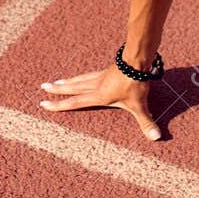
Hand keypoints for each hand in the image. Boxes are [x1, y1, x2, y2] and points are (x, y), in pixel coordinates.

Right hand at [38, 66, 161, 139]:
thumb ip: (146, 122)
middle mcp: (96, 85)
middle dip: (57, 89)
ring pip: (79, 79)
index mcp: (99, 95)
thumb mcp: (140, 105)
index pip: (75, 101)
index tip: (44, 104)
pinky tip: (81, 76)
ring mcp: (101, 76)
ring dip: (67, 82)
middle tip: (43, 87)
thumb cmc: (136, 83)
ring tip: (56, 82)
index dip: (59, 104)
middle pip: (73, 87)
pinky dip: (81, 76)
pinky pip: (89, 74)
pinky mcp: (107, 70)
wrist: (138, 59)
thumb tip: (155, 138)